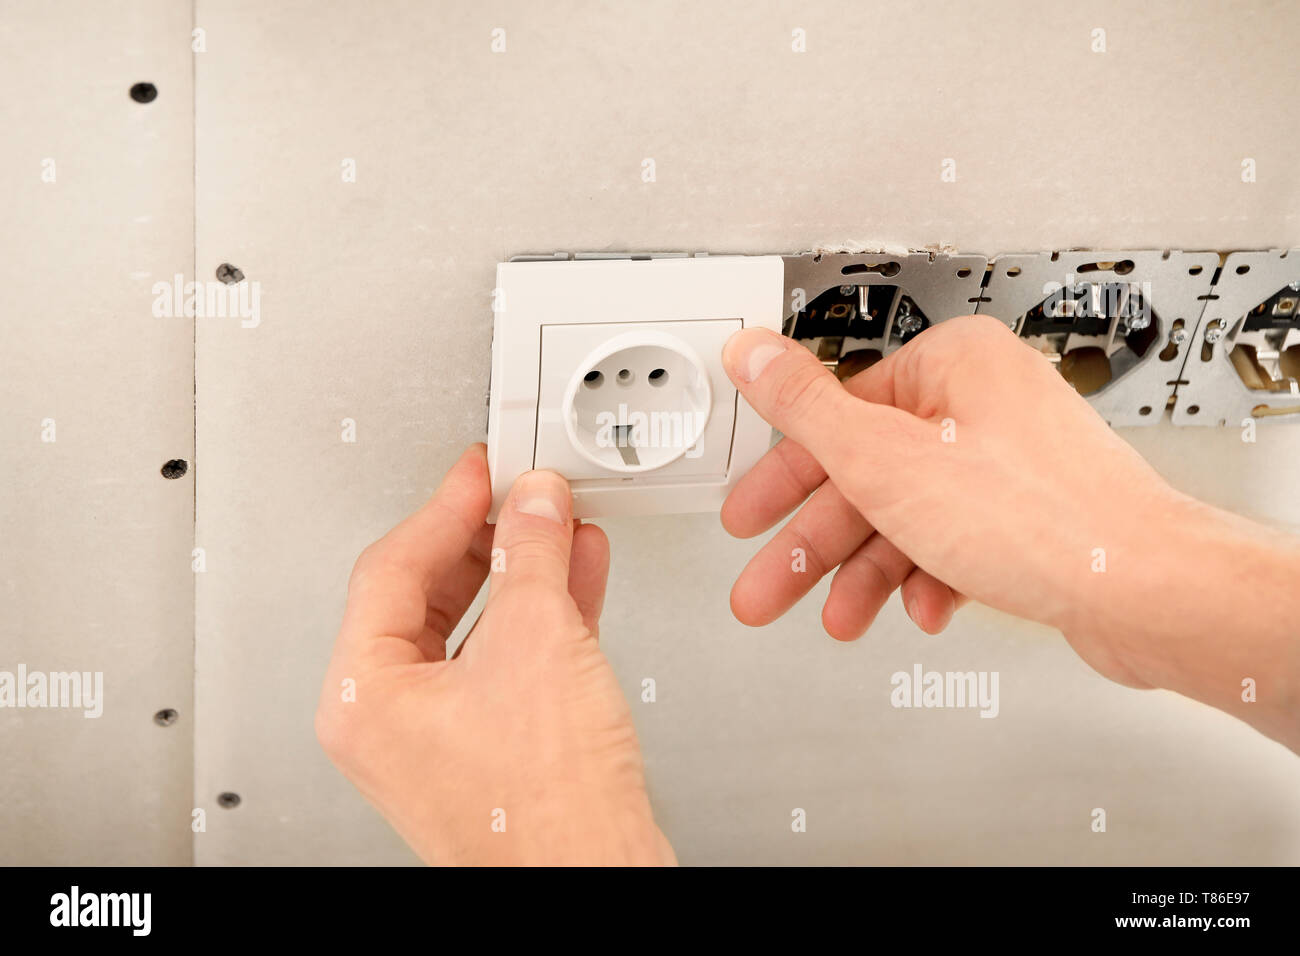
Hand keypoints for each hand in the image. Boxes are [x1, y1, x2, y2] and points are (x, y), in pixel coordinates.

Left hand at [315, 445, 672, 864]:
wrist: (596, 882)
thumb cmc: (543, 816)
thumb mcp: (538, 642)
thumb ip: (531, 554)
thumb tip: (531, 502)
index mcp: (362, 696)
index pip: (391, 568)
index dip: (445, 506)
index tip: (481, 471)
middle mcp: (390, 720)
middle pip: (431, 593)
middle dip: (488, 537)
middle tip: (521, 492)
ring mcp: (442, 736)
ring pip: (477, 625)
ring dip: (524, 570)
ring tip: (559, 524)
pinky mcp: (494, 744)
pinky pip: (509, 658)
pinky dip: (544, 614)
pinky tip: (577, 574)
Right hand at [719, 317, 1299, 749]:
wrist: (1144, 592)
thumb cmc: (1042, 521)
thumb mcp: (885, 459)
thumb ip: (805, 407)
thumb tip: (751, 352)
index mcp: (952, 366)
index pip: (837, 415)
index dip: (783, 476)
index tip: (750, 512)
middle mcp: (984, 405)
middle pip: (867, 473)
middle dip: (814, 543)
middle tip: (768, 585)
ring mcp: (1011, 462)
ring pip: (909, 514)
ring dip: (865, 572)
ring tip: (837, 615)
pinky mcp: (1031, 515)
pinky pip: (955, 539)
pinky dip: (928, 576)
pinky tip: (921, 607)